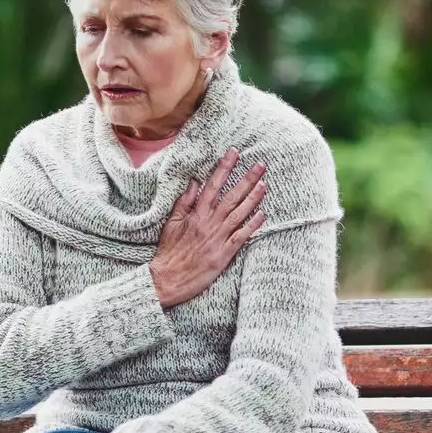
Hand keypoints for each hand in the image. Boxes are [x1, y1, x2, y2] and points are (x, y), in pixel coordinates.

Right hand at [149, 148, 266, 307]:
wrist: (166, 279)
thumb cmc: (169, 252)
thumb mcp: (171, 224)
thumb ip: (184, 202)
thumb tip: (195, 182)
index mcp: (196, 214)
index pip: (212, 185)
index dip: (224, 168)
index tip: (234, 153)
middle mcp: (209, 224)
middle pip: (231, 197)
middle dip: (247, 179)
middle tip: (260, 165)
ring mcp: (217, 239)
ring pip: (239, 214)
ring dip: (253, 199)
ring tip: (265, 185)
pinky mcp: (223, 255)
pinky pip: (241, 237)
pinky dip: (252, 226)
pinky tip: (263, 214)